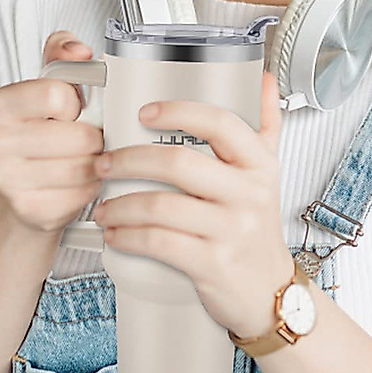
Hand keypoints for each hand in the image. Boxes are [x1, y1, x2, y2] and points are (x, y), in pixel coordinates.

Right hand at [0, 31, 103, 234]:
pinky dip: (91, 188)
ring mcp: (6, 181)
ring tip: (88, 158)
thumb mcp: (50, 81)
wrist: (25, 184)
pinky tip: (81, 182)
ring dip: (97, 163)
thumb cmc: (43, 128)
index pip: (58, 94)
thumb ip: (63, 53)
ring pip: (83, 167)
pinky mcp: (27, 210)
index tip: (71, 109)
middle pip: (77, 136)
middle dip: (94, 136)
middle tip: (90, 138)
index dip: (76, 102)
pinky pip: (81, 195)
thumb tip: (80, 52)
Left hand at [91, 70, 294, 338]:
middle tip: (104, 163)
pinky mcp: (213, 264)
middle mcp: (249, 194)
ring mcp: (232, 230)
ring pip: (162, 206)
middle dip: (129, 160)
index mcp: (258, 164)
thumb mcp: (268, 174)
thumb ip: (266, 126)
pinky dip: (129, 237)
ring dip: (120, 205)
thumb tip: (264, 80)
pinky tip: (116, 234)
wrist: (269, 292)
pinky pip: (160, 243)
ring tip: (102, 206)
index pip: (221, 123)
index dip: (179, 112)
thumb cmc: (257, 229)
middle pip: (178, 163)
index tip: (144, 112)